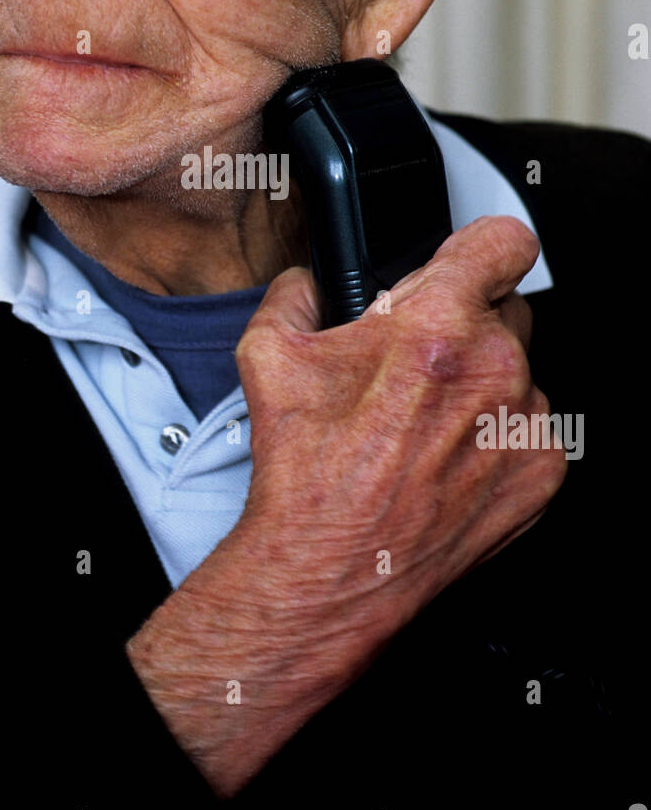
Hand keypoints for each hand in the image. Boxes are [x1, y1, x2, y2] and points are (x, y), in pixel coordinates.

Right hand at [127, 216, 565, 793]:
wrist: (328, 568)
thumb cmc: (305, 472)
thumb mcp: (269, 355)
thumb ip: (297, 292)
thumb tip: (311, 280)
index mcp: (436, 328)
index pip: (504, 242)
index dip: (481, 247)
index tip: (472, 261)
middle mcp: (493, 371)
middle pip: (503, 309)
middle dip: (462, 324)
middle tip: (414, 363)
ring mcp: (523, 425)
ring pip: (517, 371)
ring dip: (479, 383)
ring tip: (421, 423)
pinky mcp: (540, 473)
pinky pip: (528, 427)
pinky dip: (495, 435)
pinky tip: (444, 456)